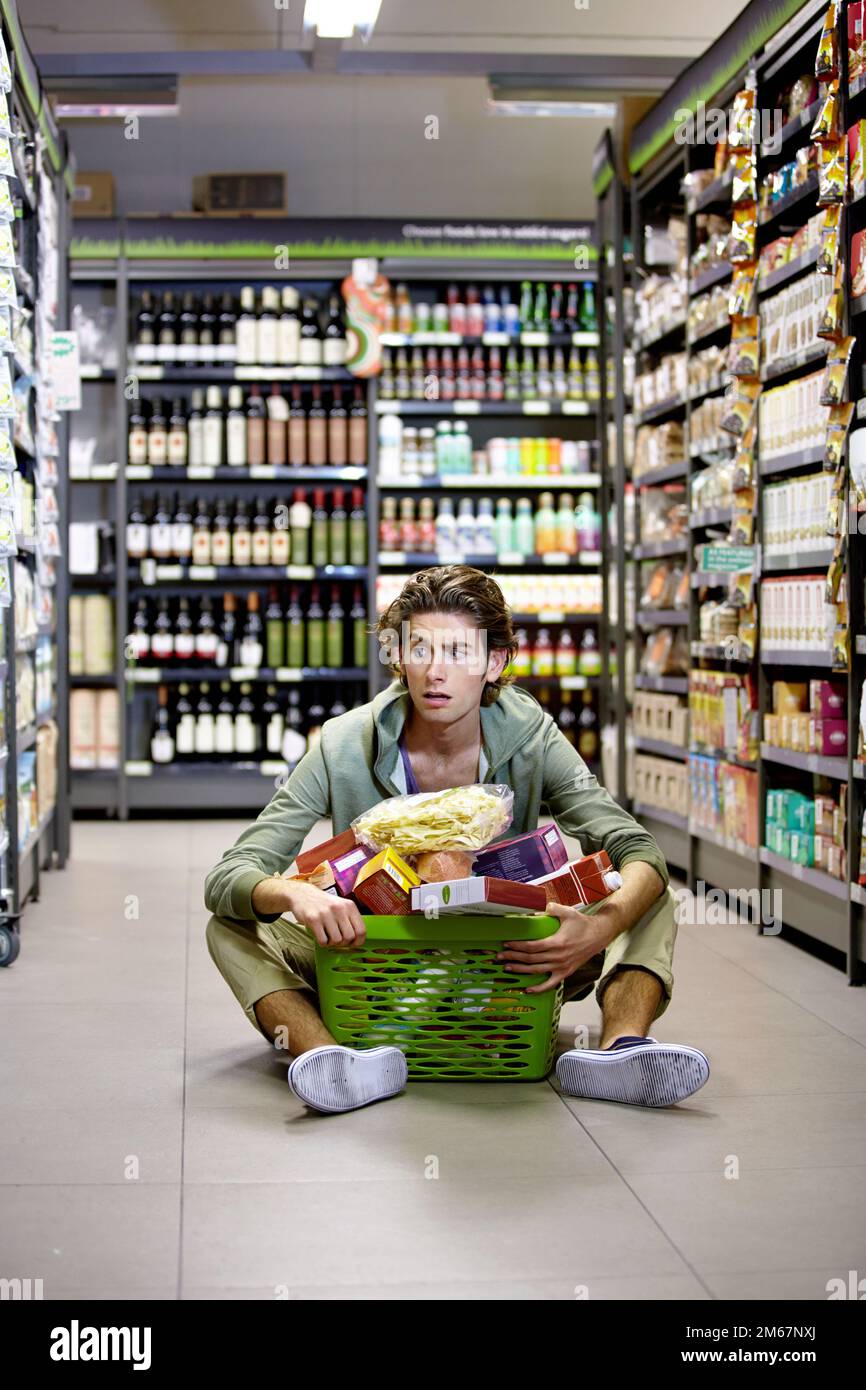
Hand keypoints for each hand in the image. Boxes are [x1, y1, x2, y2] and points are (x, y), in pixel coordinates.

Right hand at [283, 881, 366, 947]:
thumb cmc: (324, 904)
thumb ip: (350, 920)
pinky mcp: (313, 920)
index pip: (361, 930)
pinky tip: (320, 935)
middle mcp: (339, 909)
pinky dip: (322, 942)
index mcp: (349, 906)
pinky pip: (323, 941)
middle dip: (343, 943)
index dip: (358, 941)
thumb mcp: (341, 906)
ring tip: (327, 936)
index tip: (353, 944)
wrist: (302, 894)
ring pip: (336, 941)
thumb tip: (357, 940)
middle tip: (337, 940)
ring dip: (332, 943)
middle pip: (349, 937)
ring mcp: (326, 914)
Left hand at [496, 902, 617, 994]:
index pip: (532, 947)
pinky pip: (550, 984)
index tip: (506, 944)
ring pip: (537, 970)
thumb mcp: (567, 912)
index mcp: (557, 942)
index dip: (517, 946)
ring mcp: (561, 966)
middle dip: (513, 958)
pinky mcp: (565, 972)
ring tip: (507, 968)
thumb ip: (552, 908)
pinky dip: (539, 988)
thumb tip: (537, 906)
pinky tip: (528, 989)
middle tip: (499, 957)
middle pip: (531, 959)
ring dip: (520, 970)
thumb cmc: (582, 923)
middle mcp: (558, 957)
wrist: (599, 935)